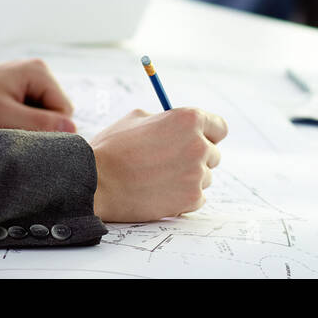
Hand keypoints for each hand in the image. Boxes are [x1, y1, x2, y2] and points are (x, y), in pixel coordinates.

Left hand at [0, 59, 76, 131]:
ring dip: (29, 121)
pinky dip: (22, 116)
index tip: (24, 132)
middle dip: (38, 123)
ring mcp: (31, 77)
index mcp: (39, 72)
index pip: (64, 110)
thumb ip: (38, 123)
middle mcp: (40, 70)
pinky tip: (5, 115)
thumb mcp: (3, 115)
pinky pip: (34, 107)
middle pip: (56, 110)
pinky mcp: (22, 84)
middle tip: (11, 126)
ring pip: (45, 111)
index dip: (49, 127)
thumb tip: (72, 130)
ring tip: (5, 119)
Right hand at [90, 107, 228, 221]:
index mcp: (188, 119)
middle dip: (196, 157)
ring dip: (188, 178)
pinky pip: (198, 197)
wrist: (98, 181)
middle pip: (213, 153)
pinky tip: (160, 191)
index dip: (208, 133)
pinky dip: (183, 197)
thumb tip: (176, 126)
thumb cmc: (113, 148)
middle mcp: (199, 145)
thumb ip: (164, 120)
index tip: (198, 140)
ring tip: (159, 178)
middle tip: (171, 162)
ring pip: (205, 177)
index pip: (219, 127)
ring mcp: (197, 174)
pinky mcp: (192, 198)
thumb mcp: (136, 119)